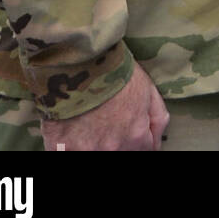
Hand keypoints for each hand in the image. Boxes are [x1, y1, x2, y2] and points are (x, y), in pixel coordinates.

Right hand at [40, 60, 167, 150]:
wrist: (81, 64)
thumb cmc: (116, 73)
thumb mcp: (148, 90)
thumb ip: (157, 120)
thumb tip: (157, 144)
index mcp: (135, 136)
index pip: (144, 151)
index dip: (138, 139)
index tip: (130, 127)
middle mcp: (112, 149)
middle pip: (118, 153)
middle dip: (115, 141)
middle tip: (107, 120)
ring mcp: (85, 150)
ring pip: (92, 152)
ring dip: (91, 142)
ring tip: (88, 121)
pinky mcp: (61, 148)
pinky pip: (67, 151)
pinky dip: (69, 143)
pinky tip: (71, 126)